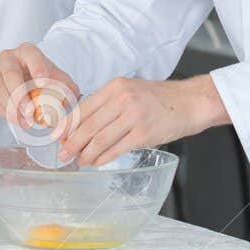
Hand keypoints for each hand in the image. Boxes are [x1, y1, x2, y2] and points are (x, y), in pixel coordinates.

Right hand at [0, 44, 78, 131]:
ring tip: (26, 122)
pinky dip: (5, 112)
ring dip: (11, 107)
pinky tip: (18, 121)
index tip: (43, 82)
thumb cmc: (48, 80)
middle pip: (11, 73)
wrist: (33, 83)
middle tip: (30, 111)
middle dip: (20, 94)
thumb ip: (67, 90)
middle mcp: (9, 59)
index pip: (31, 55)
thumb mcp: (62, 82)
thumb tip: (68, 104)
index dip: (37, 66)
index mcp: (28, 51)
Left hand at [59, 76, 224, 166]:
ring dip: (86, 154)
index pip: (83, 108)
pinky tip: (97, 162)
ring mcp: (133, 117)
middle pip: (87, 126)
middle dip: (72, 143)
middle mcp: (122, 99)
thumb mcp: (130, 90)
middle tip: (63, 155)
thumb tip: (83, 123)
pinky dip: (103, 158)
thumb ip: (108, 103)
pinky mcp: (144, 134)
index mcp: (115, 87)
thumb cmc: (160, 98)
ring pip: (100, 139)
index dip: (67, 126)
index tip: (58, 138)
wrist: (190, 102)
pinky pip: (116, 149)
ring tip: (80, 161)